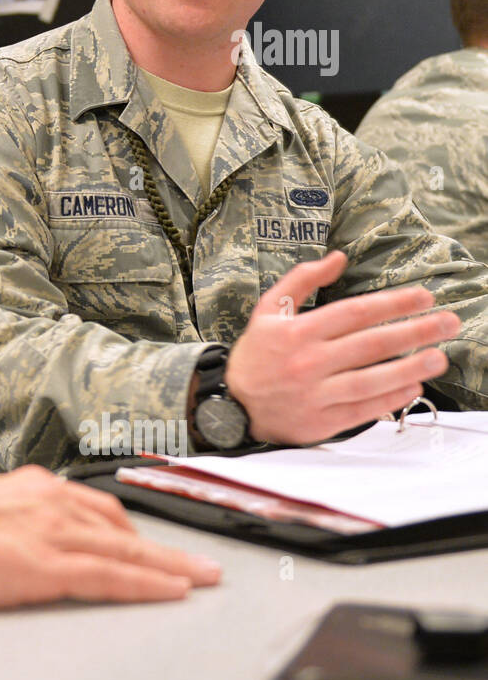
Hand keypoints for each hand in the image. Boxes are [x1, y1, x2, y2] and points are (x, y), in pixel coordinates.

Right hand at [0, 465, 220, 606]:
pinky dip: (149, 585)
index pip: (98, 507)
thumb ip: (15, 517)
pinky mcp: (47, 564)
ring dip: (172, 567)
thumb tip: (28, 536)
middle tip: (200, 564)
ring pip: (128, 551)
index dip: (133, 531)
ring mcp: (52, 531)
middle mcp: (50, 500)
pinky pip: (112, 577)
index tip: (156, 543)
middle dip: (166, 547)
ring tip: (203, 580)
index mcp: (33, 485)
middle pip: (123, 527)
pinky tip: (173, 592)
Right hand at [226, 250, 459, 445]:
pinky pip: (363, 409)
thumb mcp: (267, 310)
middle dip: (414, 330)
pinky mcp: (320, 421)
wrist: (232, 404)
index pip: (353, 313)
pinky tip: (413, 386)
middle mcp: (306, 361)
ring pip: (370, 379)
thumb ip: (301, 280)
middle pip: (369, 344)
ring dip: (410, 367)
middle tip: (447, 322)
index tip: (422, 297)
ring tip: (440, 356)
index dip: (392, 303)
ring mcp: (314, 393)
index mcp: (296, 332)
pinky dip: (390, 398)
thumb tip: (337, 258)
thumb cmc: (255, 355)